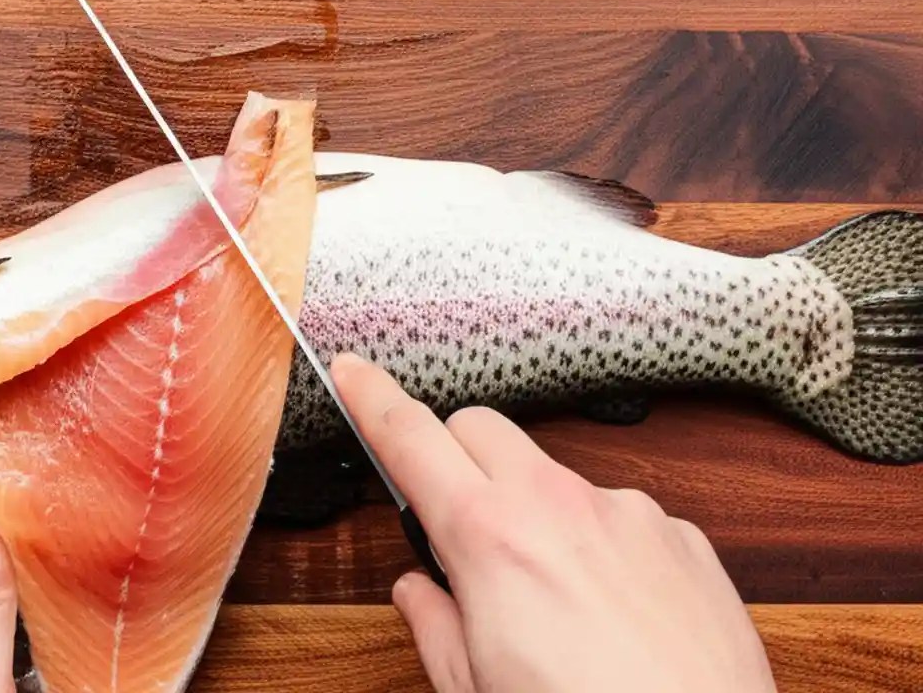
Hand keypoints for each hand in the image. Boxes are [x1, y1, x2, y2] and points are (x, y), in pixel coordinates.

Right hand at [330, 353, 776, 692]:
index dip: (372, 397)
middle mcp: (562, 506)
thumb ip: (435, 625)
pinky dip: (597, 541)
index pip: (411, 438)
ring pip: (553, 472)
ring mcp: (628, 514)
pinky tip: (609, 608)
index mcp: (491, 538)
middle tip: (451, 517)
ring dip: (531, 506)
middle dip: (453, 454)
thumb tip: (419, 592)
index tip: (353, 373)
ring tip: (547, 593)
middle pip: (481, 428)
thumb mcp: (474, 689)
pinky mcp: (681, 537)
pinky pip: (618, 513)